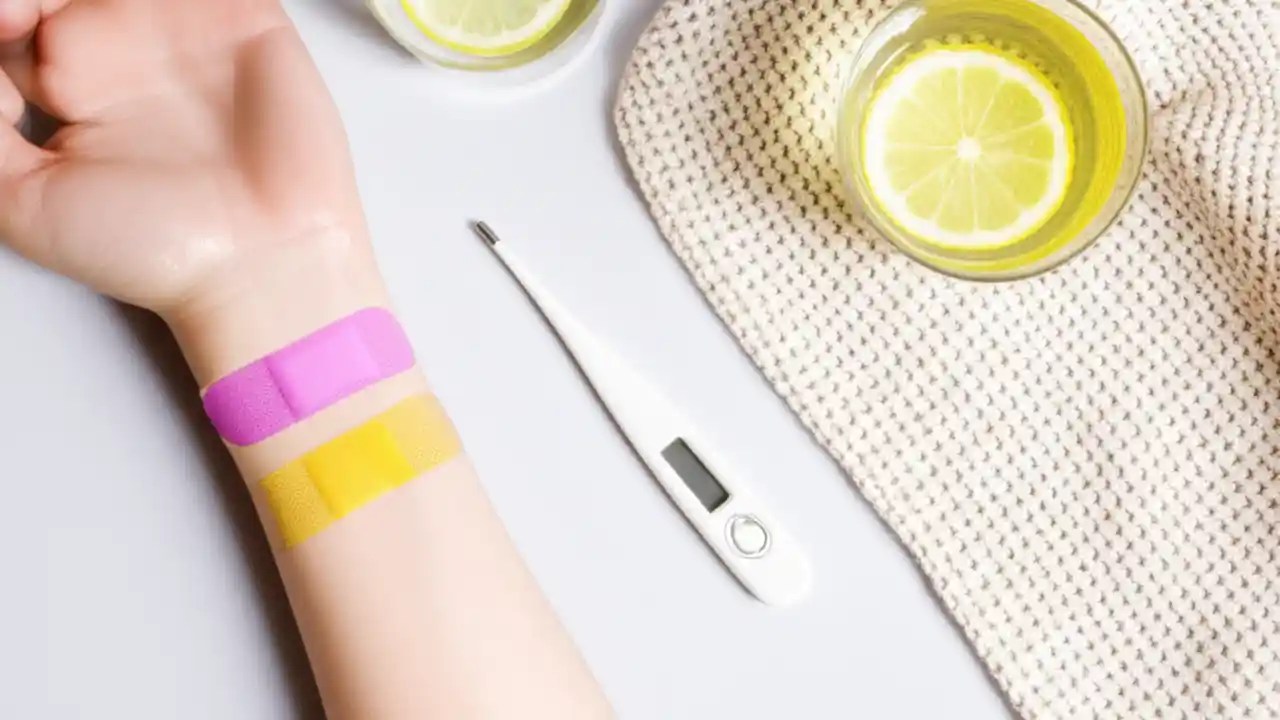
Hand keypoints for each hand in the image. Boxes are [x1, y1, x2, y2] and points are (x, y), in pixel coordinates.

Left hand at [0, 0, 369, 313]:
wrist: (262, 261)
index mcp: (66, 88)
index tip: (4, 27)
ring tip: (88, 5)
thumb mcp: (21, 201)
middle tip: (27, 13)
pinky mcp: (245, 16)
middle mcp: (120, 52)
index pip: (9, 21)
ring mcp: (182, 28)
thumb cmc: (154, 248)